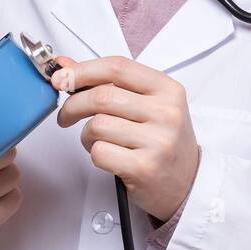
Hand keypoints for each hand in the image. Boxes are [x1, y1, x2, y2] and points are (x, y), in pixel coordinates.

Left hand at [47, 55, 198, 221]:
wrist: (188, 184)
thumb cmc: (162, 141)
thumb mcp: (145, 105)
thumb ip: (107, 83)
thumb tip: (66, 65)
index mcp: (167, 89)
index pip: (117, 67)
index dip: (82, 70)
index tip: (62, 78)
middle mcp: (167, 112)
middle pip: (102, 96)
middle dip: (73, 105)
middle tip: (66, 115)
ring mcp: (158, 140)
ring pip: (97, 125)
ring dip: (86, 135)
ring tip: (97, 141)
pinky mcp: (145, 167)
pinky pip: (99, 152)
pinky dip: (95, 154)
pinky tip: (109, 156)